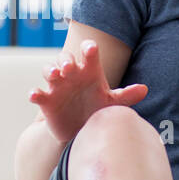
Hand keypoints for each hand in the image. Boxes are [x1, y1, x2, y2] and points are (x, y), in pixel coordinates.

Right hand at [28, 39, 148, 143]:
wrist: (81, 131)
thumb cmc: (98, 110)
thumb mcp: (112, 103)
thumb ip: (126, 95)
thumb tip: (144, 89)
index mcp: (89, 71)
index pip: (88, 54)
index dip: (88, 49)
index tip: (91, 48)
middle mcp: (72, 75)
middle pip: (65, 59)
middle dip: (66, 60)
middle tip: (70, 67)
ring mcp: (57, 87)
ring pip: (49, 70)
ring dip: (50, 70)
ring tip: (55, 75)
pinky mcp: (46, 101)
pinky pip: (37, 93)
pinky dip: (34, 93)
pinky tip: (34, 95)